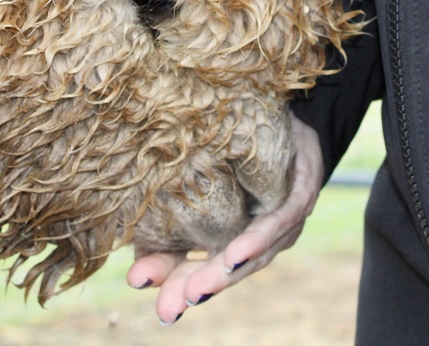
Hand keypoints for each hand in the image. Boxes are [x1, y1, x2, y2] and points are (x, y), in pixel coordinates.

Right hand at [125, 113, 324, 324]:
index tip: (135, 281)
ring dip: (222, 274)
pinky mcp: (299, 200)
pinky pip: (279, 225)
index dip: (166, 276)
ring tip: (196, 289)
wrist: (286, 119)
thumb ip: (174, 203)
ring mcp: (280, 223)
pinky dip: (258, 242)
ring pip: (252, 256)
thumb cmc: (238, 151)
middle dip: (193, 288)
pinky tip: (238, 254)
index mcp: (229, 235)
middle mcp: (254, 237)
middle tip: (166, 308)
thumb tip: (129, 214)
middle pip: (223, 268)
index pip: (194, 262)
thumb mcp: (203, 175)